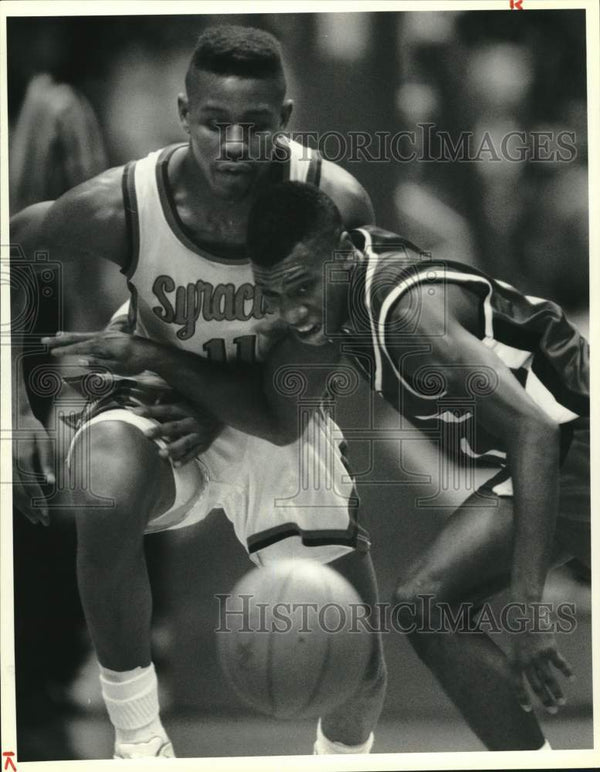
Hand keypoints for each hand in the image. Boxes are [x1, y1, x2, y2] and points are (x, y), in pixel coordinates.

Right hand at [12, 408, 54, 524]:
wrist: (11, 417)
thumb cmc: (30, 428)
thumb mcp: (43, 439)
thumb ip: (46, 460)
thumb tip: (51, 482)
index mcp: (21, 459)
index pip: (31, 487)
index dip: (39, 504)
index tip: (46, 515)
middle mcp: (8, 466)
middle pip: (20, 494)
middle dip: (32, 510)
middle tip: (43, 522)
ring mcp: (2, 468)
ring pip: (10, 494)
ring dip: (22, 509)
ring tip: (34, 519)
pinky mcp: (2, 469)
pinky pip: (6, 489)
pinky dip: (14, 500)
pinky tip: (23, 507)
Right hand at [42, 330, 152, 375]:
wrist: (152, 352)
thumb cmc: (137, 362)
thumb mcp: (119, 367)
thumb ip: (100, 363)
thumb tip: (82, 360)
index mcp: (104, 345)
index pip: (81, 348)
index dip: (66, 350)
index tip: (53, 353)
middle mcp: (104, 337)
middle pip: (79, 338)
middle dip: (61, 340)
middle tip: (44, 341)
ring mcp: (108, 335)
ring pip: (84, 335)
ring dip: (69, 336)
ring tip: (56, 336)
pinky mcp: (111, 337)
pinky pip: (92, 336)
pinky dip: (81, 337)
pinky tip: (75, 338)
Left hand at [131, 401, 223, 465]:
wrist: (227, 412)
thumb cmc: (201, 404)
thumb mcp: (188, 396)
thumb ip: (172, 396)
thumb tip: (155, 397)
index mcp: (187, 408)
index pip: (166, 409)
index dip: (151, 410)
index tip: (135, 412)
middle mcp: (193, 421)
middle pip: (174, 426)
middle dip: (160, 430)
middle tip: (146, 434)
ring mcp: (200, 434)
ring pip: (185, 442)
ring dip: (173, 448)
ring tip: (161, 453)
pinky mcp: (205, 444)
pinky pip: (195, 453)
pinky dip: (186, 459)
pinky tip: (175, 465)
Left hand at [509, 629, 573, 713]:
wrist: (524, 609)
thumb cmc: (514, 625)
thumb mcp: (507, 642)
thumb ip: (511, 656)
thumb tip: (502, 667)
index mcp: (513, 660)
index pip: (516, 685)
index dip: (522, 698)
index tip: (527, 709)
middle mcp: (526, 661)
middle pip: (536, 686)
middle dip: (545, 700)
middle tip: (552, 711)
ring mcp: (539, 655)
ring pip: (549, 679)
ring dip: (556, 692)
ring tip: (561, 702)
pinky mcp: (550, 648)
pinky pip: (560, 664)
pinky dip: (567, 672)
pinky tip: (572, 679)